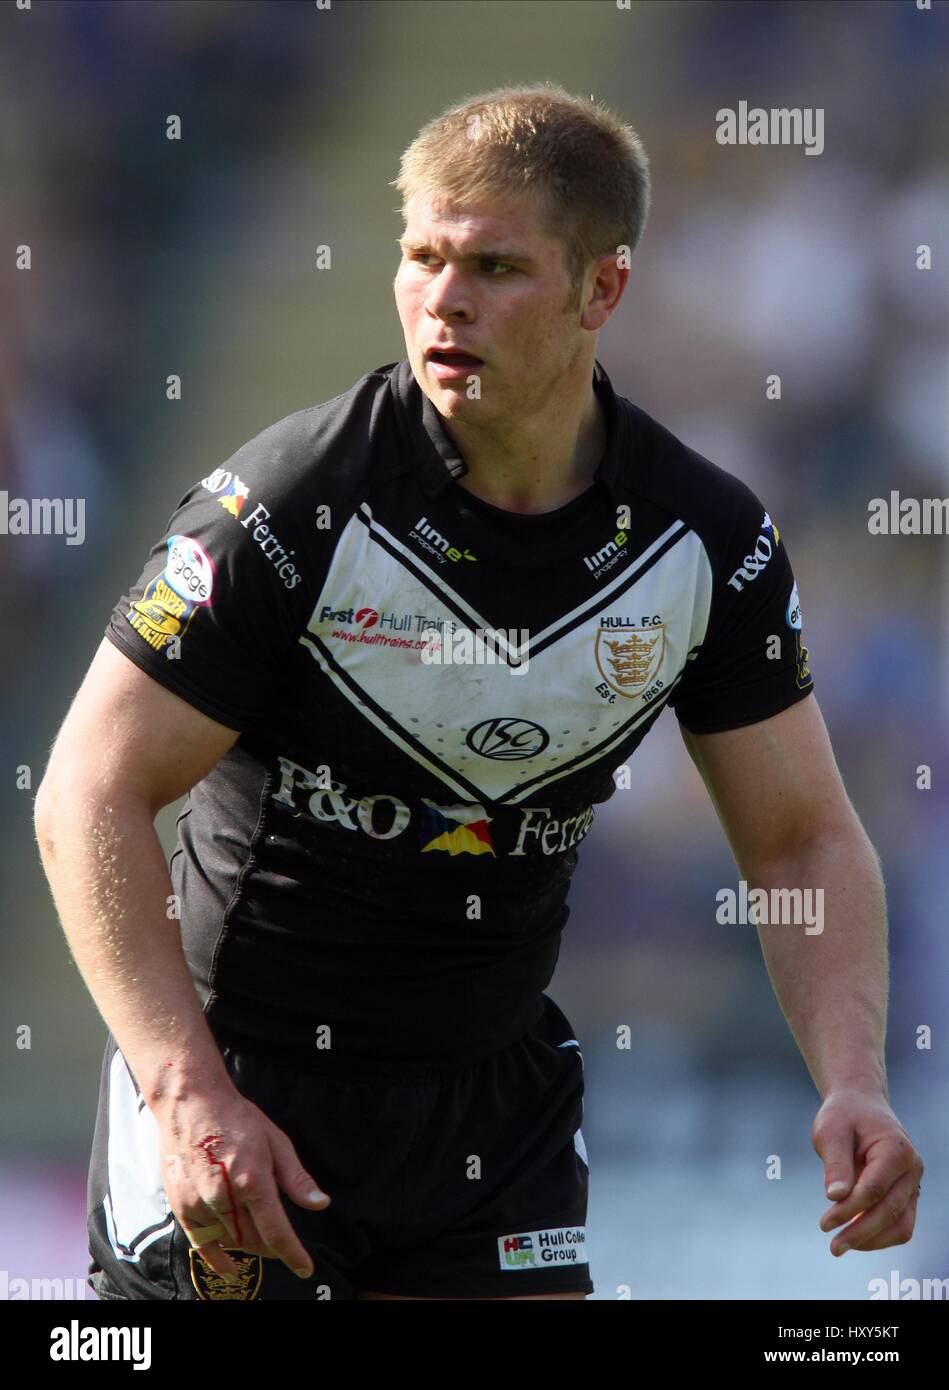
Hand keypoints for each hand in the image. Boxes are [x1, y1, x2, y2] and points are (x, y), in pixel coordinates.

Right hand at [155, 1082, 329, 1283]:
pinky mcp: (182, 1206)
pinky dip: (217, 1257)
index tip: (305, 1267)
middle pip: (254, 1241)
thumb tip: (320, 1204)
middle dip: (272, 1247)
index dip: (293, 1254)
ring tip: (259, 1239)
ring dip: (249, 1246)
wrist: (192, 1105)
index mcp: (253, 1181)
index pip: (276, 1232)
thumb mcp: (276, 1141)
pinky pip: (201, 1243)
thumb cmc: (237, 1119)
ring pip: (231, 1242)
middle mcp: (224, 1198)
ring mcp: (200, 1204)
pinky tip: (229, 1267)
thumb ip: (296, 1178)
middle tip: (282, 1243)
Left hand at [812, 1086, 922, 1255]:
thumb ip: (836, 1163)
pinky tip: (852, 1236)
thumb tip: (835, 1197)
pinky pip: (900, 1224)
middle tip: (833, 1246)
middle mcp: (911, 1168)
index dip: (850, 1210)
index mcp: (896, 1149)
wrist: (860, 1105)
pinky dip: (878, 1235)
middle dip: (860, 1232)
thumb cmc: (844, 1116)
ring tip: (841, 1245)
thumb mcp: (831, 1131)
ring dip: (872, 1240)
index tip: (824, 1224)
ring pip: (902, 1225)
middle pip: (890, 1211)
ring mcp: (912, 1183)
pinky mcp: (907, 1194)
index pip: (875, 1189)